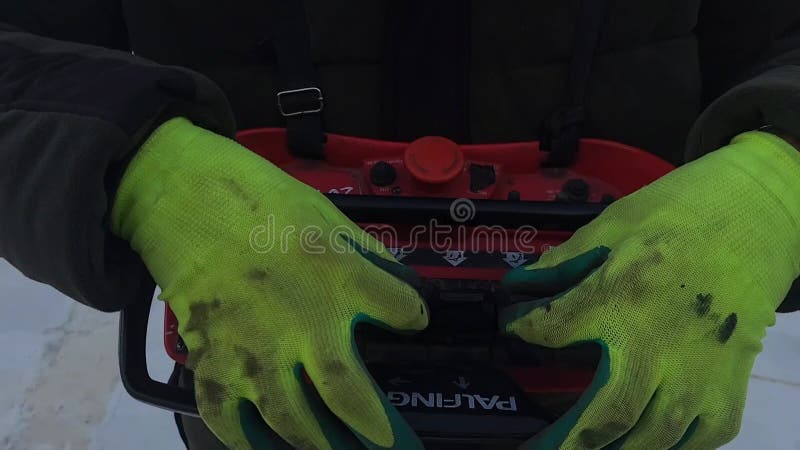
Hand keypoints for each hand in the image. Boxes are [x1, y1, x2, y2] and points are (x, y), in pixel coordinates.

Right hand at [112, 118, 427, 448]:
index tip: (413, 322)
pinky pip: (228, 415)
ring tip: (330, 449)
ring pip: (291, 417)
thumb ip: (361, 255)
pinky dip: (245, 439)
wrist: (178, 190)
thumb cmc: (255, 197)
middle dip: (370, 424)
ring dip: (315, 442)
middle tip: (385, 442)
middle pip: (346, 393)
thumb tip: (391, 281)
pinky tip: (264, 445)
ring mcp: (252, 346)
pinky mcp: (210, 356)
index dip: (412, 315)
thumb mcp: (324, 214)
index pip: (400, 308)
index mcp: (337, 275)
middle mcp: (301, 321)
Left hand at [500, 131, 799, 448]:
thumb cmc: (681, 212)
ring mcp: (701, 370)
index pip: (552, 329)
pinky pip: (703, 436)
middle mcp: (659, 342)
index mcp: (621, 294)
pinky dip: (674, 448)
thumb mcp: (613, 223)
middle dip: (569, 443)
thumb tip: (519, 285)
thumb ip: (564, 262)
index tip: (512, 328)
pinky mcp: (732, 381)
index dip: (524, 330)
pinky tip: (646, 445)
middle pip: (610, 414)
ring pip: (655, 437)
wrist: (759, 214)